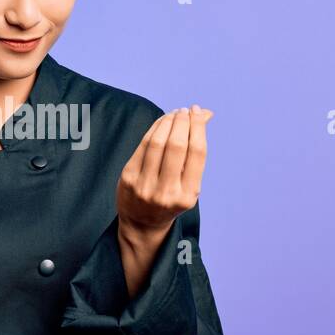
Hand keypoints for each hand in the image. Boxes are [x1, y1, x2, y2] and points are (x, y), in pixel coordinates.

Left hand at [116, 105, 212, 239]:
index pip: (196, 153)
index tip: (199, 113)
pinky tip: (161, 122)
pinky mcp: (128, 178)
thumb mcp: (189, 184)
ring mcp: (145, 185)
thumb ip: (195, 153)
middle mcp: (166, 192)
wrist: (142, 224)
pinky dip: (154, 129)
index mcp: (187, 195)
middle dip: (182, 122)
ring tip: (175, 113)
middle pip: (176, 145)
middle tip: (186, 110)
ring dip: (167, 122)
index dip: (198, 127)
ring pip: (157, 143)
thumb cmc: (172, 198)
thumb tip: (206, 113)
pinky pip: (142, 145)